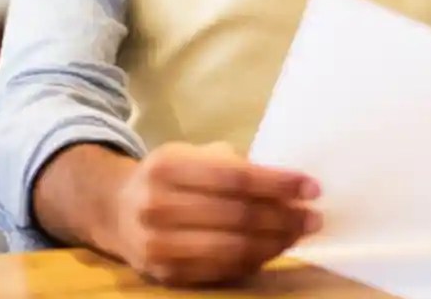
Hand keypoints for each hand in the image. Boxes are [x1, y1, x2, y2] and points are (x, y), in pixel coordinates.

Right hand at [112, 141, 321, 285]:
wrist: (116, 209)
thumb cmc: (170, 177)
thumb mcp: (194, 156)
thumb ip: (235, 167)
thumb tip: (290, 187)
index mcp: (168, 167)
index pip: (235, 178)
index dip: (278, 185)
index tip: (312, 187)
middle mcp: (157, 206)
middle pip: (237, 216)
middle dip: (284, 217)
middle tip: (314, 216)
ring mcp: (158, 245)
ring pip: (233, 248)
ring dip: (276, 242)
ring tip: (300, 232)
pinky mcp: (165, 274)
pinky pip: (222, 270)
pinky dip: (255, 259)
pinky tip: (274, 248)